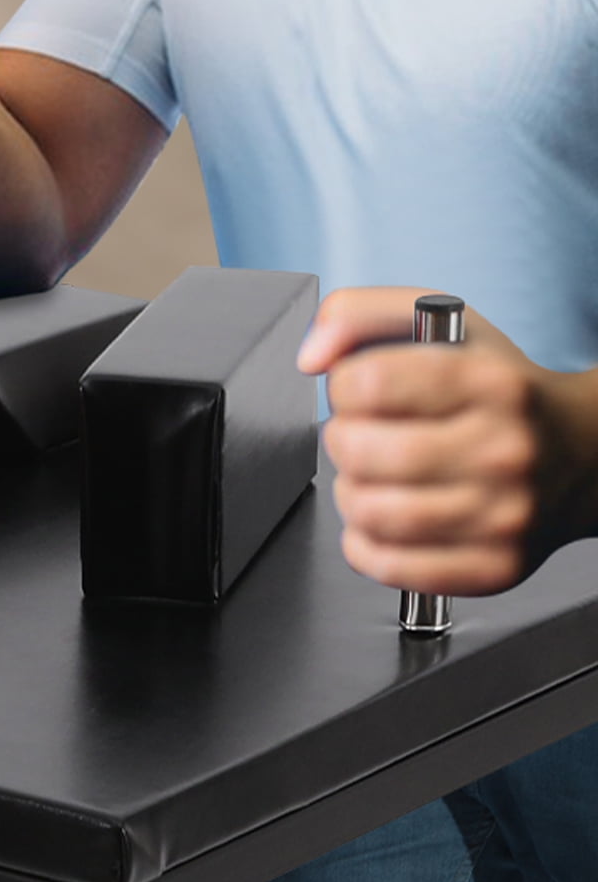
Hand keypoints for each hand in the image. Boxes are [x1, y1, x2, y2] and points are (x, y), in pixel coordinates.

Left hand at [302, 287, 597, 594]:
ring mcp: (505, 514)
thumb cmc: (496, 387)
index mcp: (489, 382)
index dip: (343, 386)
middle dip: (342, 439)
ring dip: (350, 492)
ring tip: (372, 476)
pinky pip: (390, 565)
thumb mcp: (436, 322)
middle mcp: (504, 449)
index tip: (359, 390)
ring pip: (371, 512)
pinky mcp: (496, 566)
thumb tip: (311, 357)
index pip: (367, 383)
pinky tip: (382, 518)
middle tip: (364, 435)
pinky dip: (365, 544)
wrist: (584, 454)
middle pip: (361, 451)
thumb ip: (356, 315)